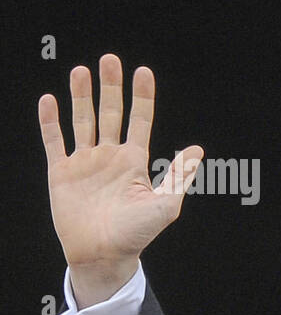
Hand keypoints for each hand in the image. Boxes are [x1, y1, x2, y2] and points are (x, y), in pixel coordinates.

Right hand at [40, 54, 202, 306]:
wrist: (104, 255)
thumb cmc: (137, 234)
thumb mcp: (165, 205)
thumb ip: (178, 176)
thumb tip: (197, 150)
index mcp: (134, 162)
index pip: (139, 120)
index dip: (141, 97)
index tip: (143, 71)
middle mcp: (109, 157)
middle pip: (110, 113)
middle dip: (110, 87)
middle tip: (110, 59)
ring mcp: (85, 163)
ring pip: (82, 120)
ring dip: (81, 96)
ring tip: (81, 70)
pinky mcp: (61, 173)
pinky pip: (54, 141)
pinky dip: (51, 121)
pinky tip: (50, 100)